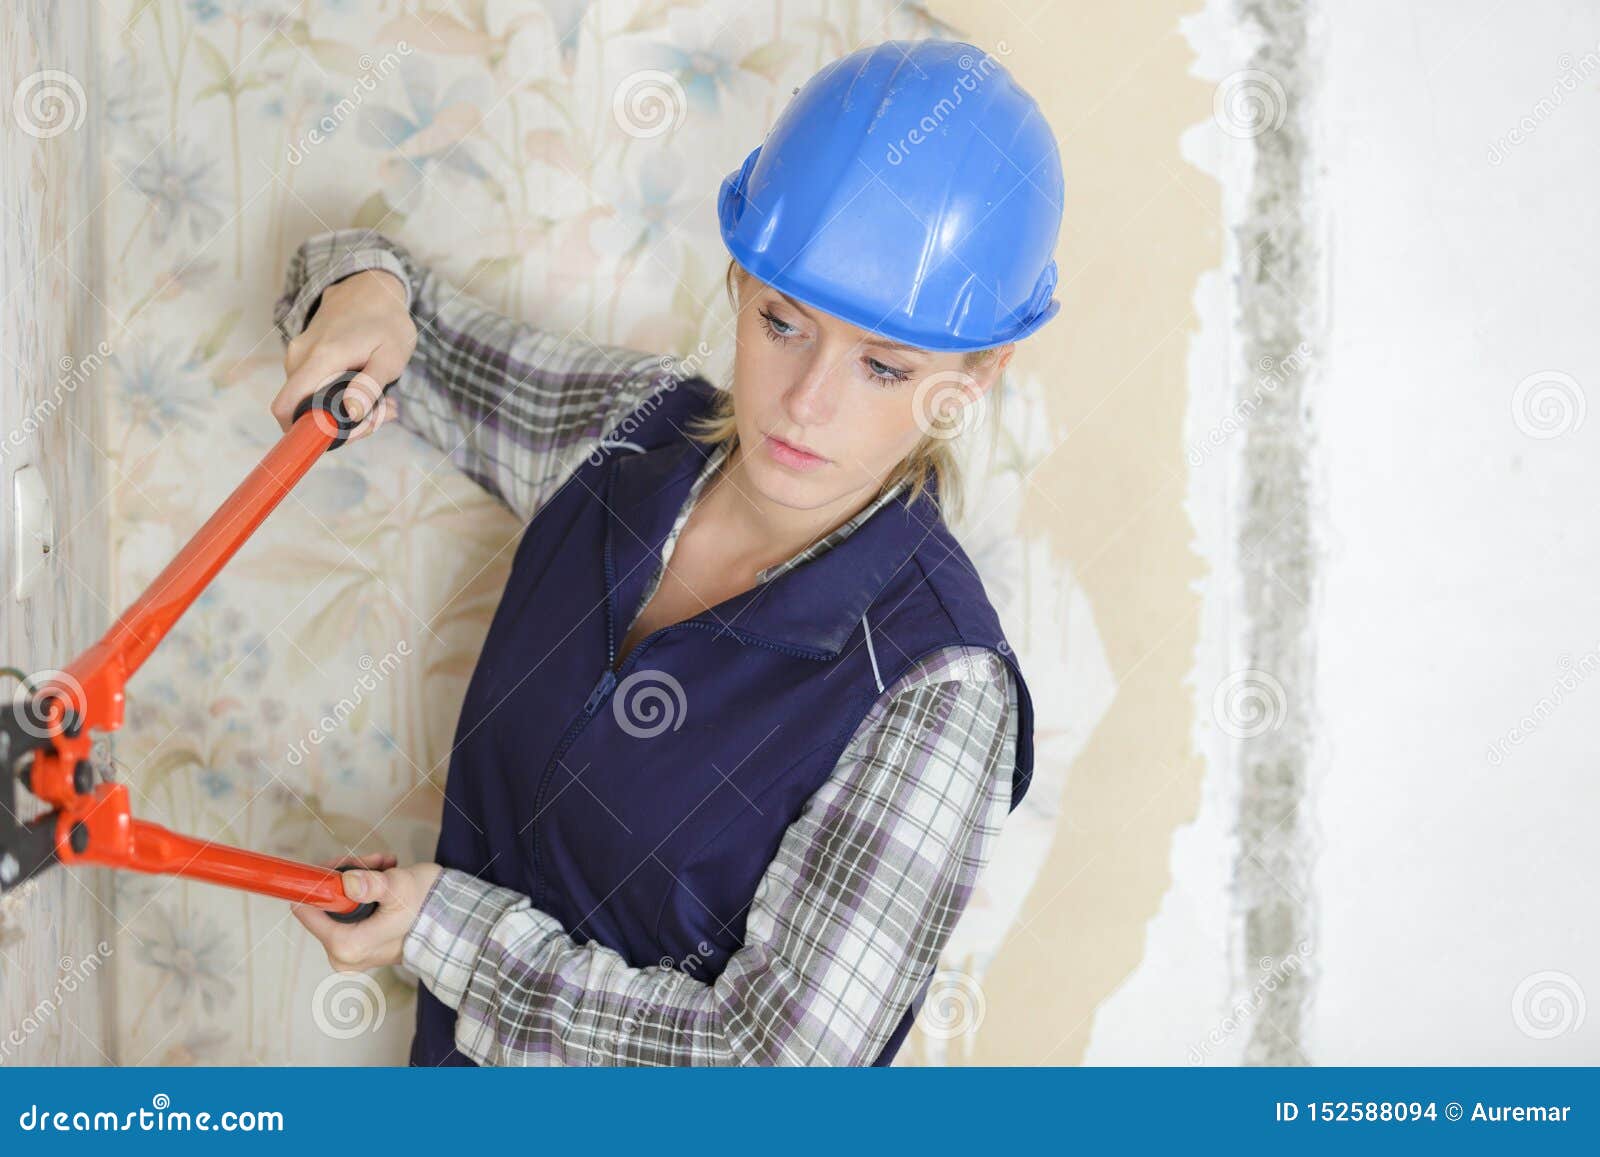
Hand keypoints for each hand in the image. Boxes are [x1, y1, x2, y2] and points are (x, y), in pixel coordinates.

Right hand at [272, 268, 417, 445]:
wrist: (372, 285)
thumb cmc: (386, 321)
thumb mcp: (390, 356)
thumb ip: (369, 385)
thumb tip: (349, 413)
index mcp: (319, 359)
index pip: (285, 407)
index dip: (304, 433)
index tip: (344, 436)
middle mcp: (299, 357)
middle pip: (304, 411)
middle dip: (344, 424)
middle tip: (382, 415)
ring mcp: (299, 354)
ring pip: (313, 400)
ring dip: (349, 410)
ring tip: (384, 401)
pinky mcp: (305, 354)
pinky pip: (315, 385)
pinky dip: (343, 395)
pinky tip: (370, 388)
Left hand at [290, 852, 442, 971]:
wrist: (453, 923)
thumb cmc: (428, 907)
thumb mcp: (400, 888)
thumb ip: (372, 885)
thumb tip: (348, 882)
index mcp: (347, 946)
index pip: (307, 909)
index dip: (322, 881)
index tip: (344, 866)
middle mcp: (343, 956)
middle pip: (324, 905)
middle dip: (345, 877)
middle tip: (371, 862)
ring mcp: (350, 954)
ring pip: (338, 905)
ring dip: (358, 879)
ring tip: (385, 866)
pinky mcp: (359, 947)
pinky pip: (349, 913)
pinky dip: (364, 892)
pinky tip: (385, 877)